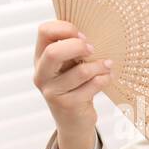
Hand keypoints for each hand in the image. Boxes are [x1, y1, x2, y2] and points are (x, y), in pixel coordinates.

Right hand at [33, 20, 113, 148]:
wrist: (72, 120)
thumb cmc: (73, 85)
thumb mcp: (67, 65)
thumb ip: (72, 48)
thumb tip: (92, 31)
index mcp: (40, 58)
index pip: (44, 31)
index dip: (65, 28)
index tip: (81, 34)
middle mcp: (41, 74)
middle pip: (53, 52)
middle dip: (78, 46)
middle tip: (92, 49)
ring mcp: (52, 92)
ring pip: (80, 71)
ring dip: (99, 65)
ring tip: (108, 64)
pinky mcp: (67, 105)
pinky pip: (92, 86)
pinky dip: (104, 79)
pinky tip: (107, 77)